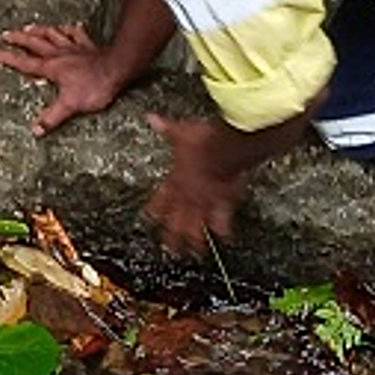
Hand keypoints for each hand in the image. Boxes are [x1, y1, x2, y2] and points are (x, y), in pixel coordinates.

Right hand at [0, 23, 123, 135]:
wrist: (118, 69)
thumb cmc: (94, 87)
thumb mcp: (70, 106)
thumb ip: (52, 118)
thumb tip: (35, 130)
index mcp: (51, 68)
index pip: (24, 63)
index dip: (8, 58)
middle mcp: (60, 55)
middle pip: (35, 43)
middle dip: (18, 39)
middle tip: (5, 33)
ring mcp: (74, 48)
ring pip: (52, 35)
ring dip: (40, 31)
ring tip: (29, 26)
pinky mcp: (88, 46)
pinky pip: (76, 34)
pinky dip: (70, 29)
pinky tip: (68, 26)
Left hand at [142, 114, 249, 257]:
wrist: (227, 145)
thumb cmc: (204, 138)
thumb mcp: (180, 131)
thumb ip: (166, 128)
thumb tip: (151, 119)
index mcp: (175, 180)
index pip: (160, 201)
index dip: (152, 212)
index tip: (147, 221)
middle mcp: (188, 196)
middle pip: (176, 223)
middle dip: (171, 238)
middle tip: (168, 251)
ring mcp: (205, 201)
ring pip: (196, 228)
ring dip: (193, 243)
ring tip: (193, 255)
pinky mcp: (224, 202)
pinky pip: (222, 221)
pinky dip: (223, 231)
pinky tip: (225, 240)